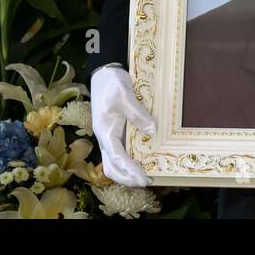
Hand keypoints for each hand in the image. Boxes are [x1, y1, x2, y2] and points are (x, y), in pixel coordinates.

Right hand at [91, 65, 154, 186]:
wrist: (103, 73)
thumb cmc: (111, 82)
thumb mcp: (123, 93)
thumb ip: (136, 112)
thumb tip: (151, 130)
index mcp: (105, 131)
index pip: (116, 158)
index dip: (130, 171)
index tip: (144, 179)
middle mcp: (105, 137)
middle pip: (112, 168)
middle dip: (127, 178)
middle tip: (147, 181)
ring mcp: (109, 136)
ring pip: (114, 163)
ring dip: (127, 173)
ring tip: (145, 176)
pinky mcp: (114, 133)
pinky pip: (119, 154)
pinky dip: (128, 163)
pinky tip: (141, 161)